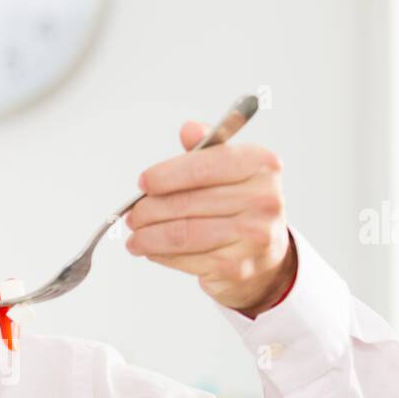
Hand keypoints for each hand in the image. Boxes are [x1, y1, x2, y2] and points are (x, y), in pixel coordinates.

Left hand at [125, 120, 294, 317]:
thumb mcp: (231, 170)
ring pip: (182, 233)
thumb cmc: (241, 205)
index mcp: (262, 165)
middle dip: (149, 210)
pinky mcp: (236, 268)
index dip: (167, 175)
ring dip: (148, 236)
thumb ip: (207, 150)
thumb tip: (189, 130)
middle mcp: (263, 200)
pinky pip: (186, 258)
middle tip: (132, 214)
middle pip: (187, 203)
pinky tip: (151, 250)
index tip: (143, 182)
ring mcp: (253, 236)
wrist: (266, 254)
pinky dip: (161, 254)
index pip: (205, 166)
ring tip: (134, 236)